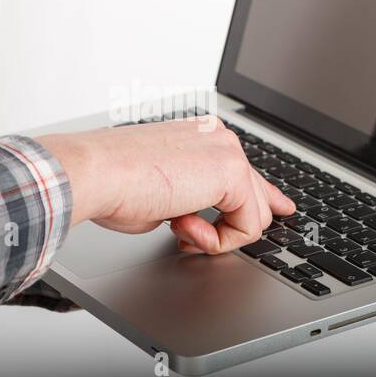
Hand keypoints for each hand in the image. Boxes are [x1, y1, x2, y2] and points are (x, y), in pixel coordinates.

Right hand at [36, 117, 294, 253]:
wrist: (94, 173)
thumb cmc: (111, 183)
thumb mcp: (163, 195)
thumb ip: (191, 201)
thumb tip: (197, 218)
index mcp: (201, 135)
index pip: (245, 171)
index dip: (264, 198)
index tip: (280, 210)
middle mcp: (218, 136)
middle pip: (257, 195)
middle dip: (229, 228)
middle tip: (186, 236)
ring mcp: (227, 151)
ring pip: (255, 214)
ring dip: (217, 235)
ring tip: (176, 227)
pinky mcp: (231, 172)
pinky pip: (247, 226)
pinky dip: (216, 240)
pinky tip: (183, 228)